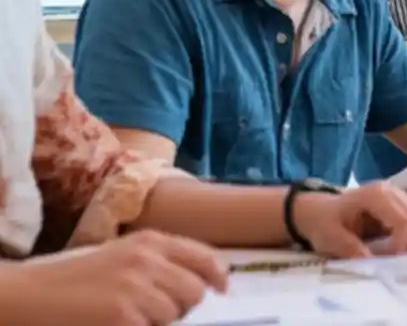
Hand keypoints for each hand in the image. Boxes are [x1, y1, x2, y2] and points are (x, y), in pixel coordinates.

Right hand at [0, 229, 226, 325]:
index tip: (222, 289)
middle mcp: (148, 259)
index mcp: (150, 241)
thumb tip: (203, 283)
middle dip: (181, 306)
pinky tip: (115, 322)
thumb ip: (159, 263)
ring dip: (158, 322)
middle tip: (152, 311)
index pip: (204, 256)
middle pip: (194, 291)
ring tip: (126, 316)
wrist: (32, 295)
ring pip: (175, 314)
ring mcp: (137, 288)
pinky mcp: (124, 315)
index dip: (217, 275)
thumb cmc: (75, 280)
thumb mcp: (121, 256)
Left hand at [291, 182, 406, 258]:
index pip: (403, 220)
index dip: (401, 244)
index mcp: (375, 195)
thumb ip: (348, 247)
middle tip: (395, 263)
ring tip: (402, 257)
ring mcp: (400, 196)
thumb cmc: (325, 223)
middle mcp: (392, 191)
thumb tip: (370, 260)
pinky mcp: (404, 205)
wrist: (322, 212)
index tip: (388, 261)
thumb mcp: (329, 237)